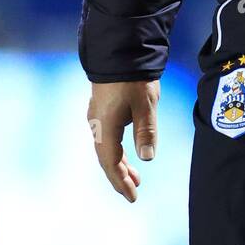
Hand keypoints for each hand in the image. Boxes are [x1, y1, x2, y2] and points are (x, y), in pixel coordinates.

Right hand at [87, 80, 159, 202]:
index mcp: (105, 128)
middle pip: (106, 157)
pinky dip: (117, 147)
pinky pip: (107, 135)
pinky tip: (126, 148)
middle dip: (120, 175)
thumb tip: (147, 158)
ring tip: (134, 174)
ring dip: (119, 162)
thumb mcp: (145, 103)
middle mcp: (97, 124)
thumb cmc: (133, 76)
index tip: (133, 197)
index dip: (121, 182)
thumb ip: (146, 130)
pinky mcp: (101, 105)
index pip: (111, 164)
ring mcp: (97, 114)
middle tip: (135, 189)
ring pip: (106, 146)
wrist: (118, 48)